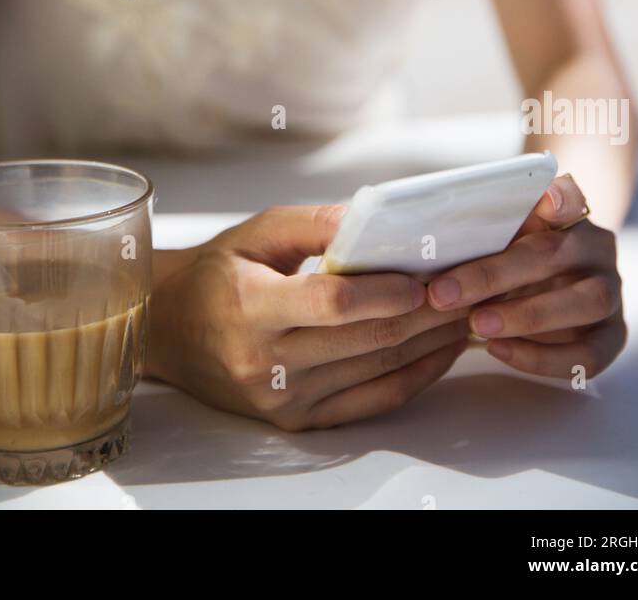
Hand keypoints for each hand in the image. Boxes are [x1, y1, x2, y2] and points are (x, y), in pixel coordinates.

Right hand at [146, 205, 469, 429]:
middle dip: (425, 313)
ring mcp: (284, 398)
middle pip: (364, 338)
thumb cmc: (218, 273)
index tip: (425, 276)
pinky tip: (439, 351)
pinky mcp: (299, 420)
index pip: (330, 304)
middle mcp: (266, 361)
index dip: (383, 291)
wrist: (171, 331)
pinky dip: (415, 376)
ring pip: (377, 369)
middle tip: (466, 286)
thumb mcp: (255, 232)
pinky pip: (372, 401)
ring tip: (464, 312)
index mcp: (250, 307)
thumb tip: (372, 217)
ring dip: (430, 342)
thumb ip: (313, 224)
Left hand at [425, 173, 626, 379]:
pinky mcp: (614, 336)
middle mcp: (597, 249)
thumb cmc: (515, 254)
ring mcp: (612, 292)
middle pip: (554, 255)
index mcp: (571, 214)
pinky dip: (544, 358)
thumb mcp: (503, 236)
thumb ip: (485, 231)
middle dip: (494, 275)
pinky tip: (500, 351)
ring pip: (585, 303)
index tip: (546, 201)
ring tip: (476, 326)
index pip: (571, 196)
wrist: (554, 286)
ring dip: (526, 316)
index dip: (561, 198)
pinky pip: (589, 355)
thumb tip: (433, 244)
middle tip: (443, 294)